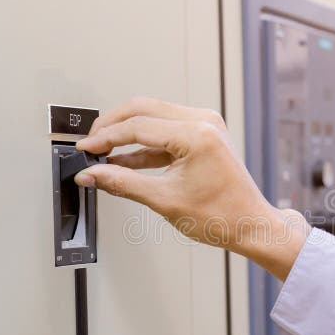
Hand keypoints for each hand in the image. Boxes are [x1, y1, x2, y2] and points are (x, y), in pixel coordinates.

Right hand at [74, 97, 307, 279]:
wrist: (251, 225)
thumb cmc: (221, 216)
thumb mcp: (165, 200)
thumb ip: (122, 183)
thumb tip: (91, 174)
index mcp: (197, 135)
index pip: (138, 126)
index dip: (105, 138)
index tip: (84, 149)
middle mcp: (203, 122)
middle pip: (143, 110)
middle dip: (112, 127)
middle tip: (90, 144)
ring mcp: (205, 125)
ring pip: (153, 117)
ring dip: (127, 134)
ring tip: (102, 153)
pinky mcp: (204, 135)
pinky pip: (165, 131)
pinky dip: (144, 144)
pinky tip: (123, 160)